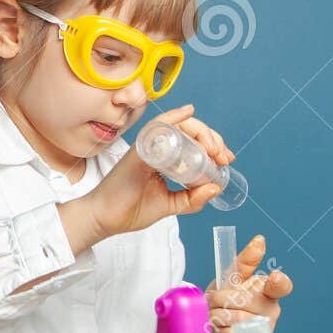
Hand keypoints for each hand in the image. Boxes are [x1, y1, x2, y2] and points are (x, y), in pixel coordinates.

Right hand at [59, 104, 234, 248]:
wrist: (105, 219)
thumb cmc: (130, 209)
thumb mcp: (171, 205)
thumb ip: (192, 199)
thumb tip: (217, 187)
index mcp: (163, 158)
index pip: (192, 143)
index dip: (212, 146)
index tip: (226, 159)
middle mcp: (156, 148)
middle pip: (189, 131)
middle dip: (212, 139)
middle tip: (223, 156)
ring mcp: (147, 147)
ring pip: (178, 127)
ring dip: (201, 133)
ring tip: (214, 149)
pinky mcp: (139, 151)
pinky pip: (157, 127)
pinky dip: (174, 117)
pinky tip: (188, 112)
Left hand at [205, 234, 292, 332]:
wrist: (211, 328)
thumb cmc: (224, 302)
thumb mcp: (232, 278)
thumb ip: (245, 261)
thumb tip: (260, 240)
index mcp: (268, 292)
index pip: (281, 286)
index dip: (279, 282)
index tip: (274, 277)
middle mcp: (270, 310)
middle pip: (242, 299)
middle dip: (220, 298)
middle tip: (216, 302)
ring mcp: (261, 330)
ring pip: (234, 316)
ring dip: (216, 314)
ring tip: (217, 316)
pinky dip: (219, 330)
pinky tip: (220, 330)